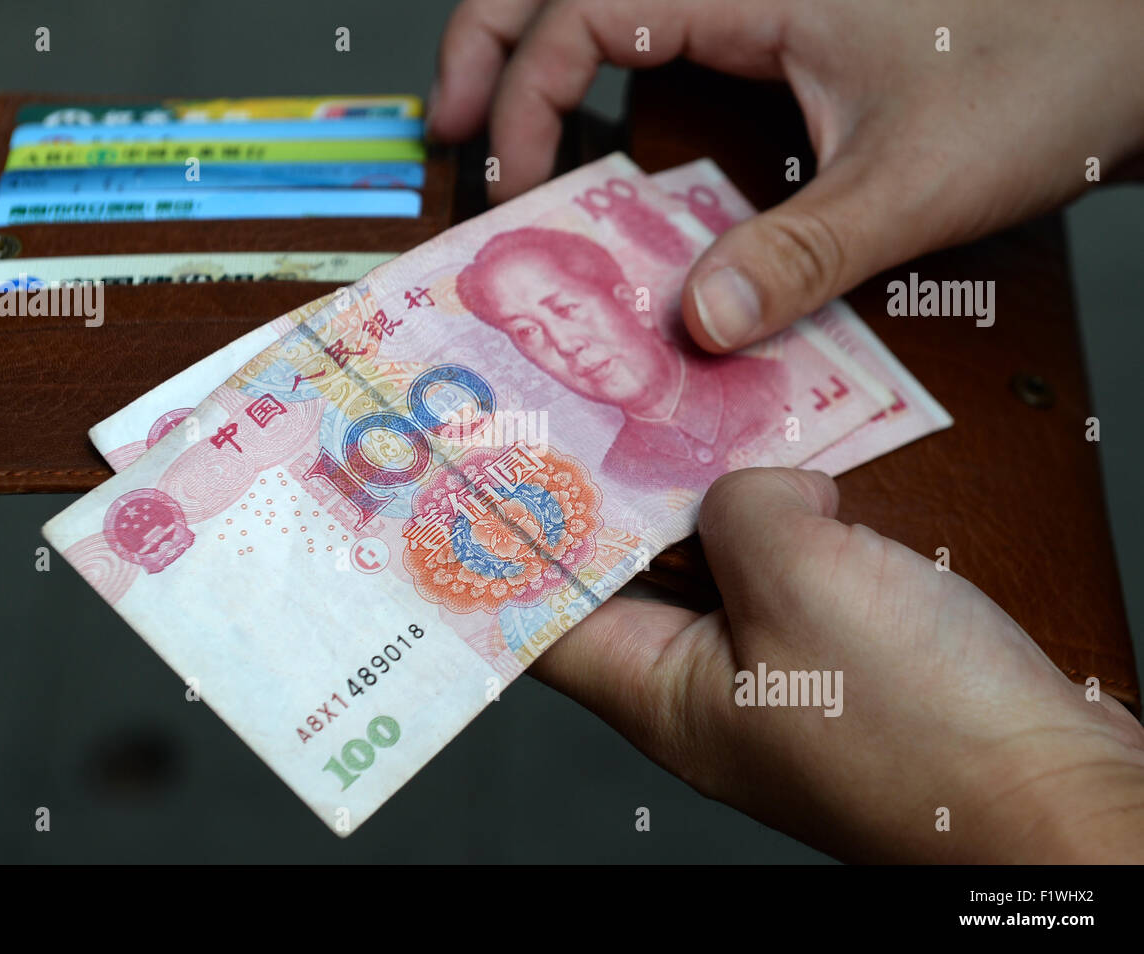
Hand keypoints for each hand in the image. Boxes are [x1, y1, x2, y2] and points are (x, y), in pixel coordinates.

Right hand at [427, 0, 1143, 351]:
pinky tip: (601, 125)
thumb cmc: (1053, 66)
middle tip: (442, 124)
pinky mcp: (785, 18)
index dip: (523, 94)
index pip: (585, 10)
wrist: (1139, 35)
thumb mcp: (916, 175)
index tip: (508, 184)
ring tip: (490, 117)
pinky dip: (604, 70)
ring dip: (535, 46)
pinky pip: (663, 28)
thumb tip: (702, 322)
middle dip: (486, 40)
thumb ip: (803, 250)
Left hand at [531, 468, 1143, 861]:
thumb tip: (753, 484)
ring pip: (718, 560)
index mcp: (660, 693)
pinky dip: (789, 514)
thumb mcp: (801, 581)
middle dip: (617, 489)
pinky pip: (792, 567)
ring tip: (693, 407)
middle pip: (630, 574)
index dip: (510, 542)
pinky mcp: (843, 652)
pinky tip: (802, 461)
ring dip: (714, 492)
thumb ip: (743, 506)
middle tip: (595, 403)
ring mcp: (777, 668)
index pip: (544, 615)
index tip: (487, 466)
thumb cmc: (922, 727)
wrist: (1057, 794)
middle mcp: (704, 685)